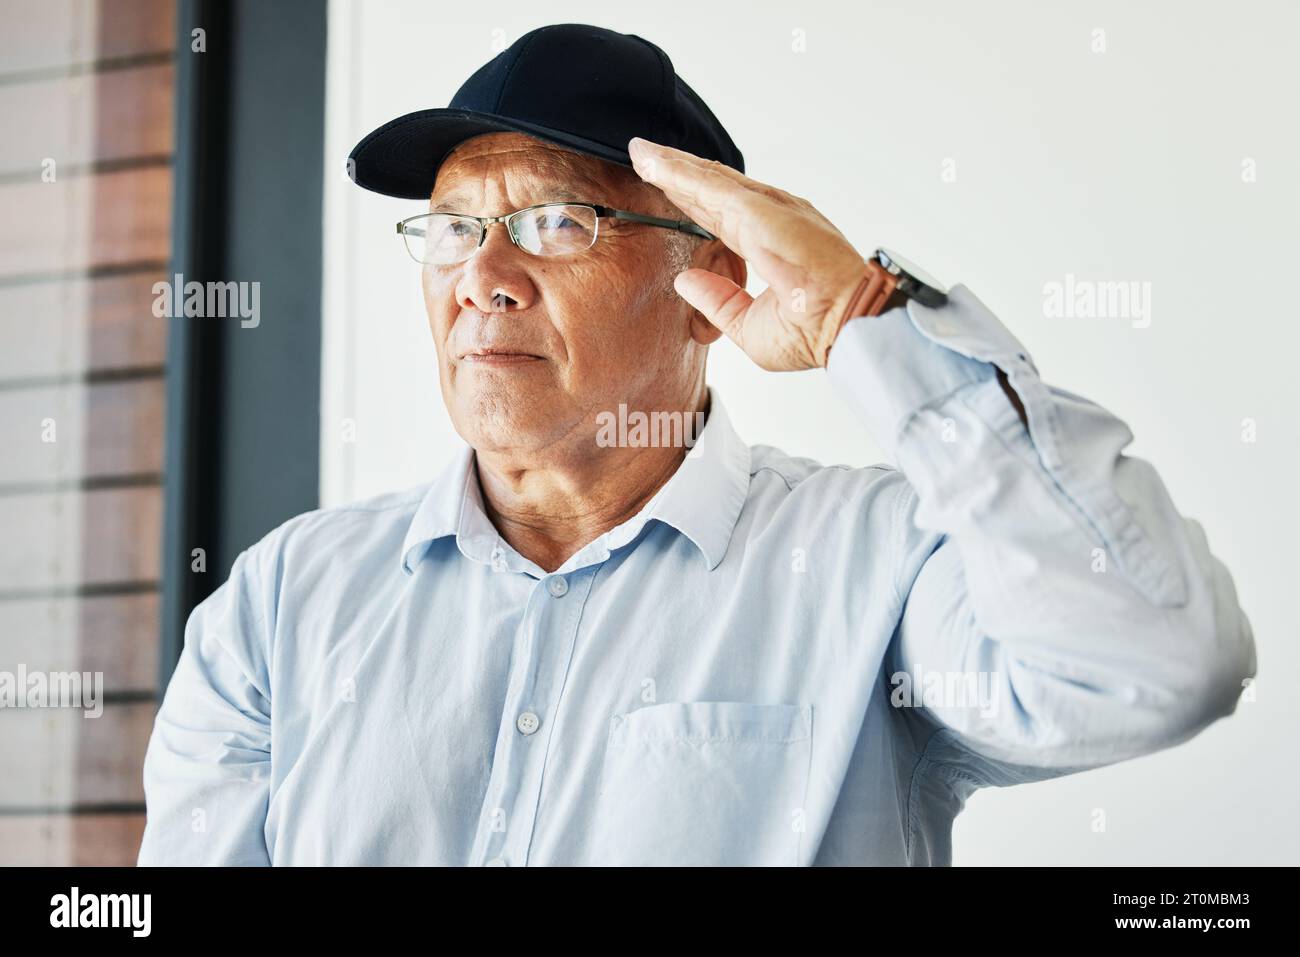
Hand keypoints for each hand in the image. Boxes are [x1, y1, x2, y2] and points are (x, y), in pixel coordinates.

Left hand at [628, 136, 873, 370]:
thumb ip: (717, 300)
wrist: (843, 328)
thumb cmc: (813, 332)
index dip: (690, 202)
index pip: (720, 217)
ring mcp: (767, 210)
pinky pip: (709, 187)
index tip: (663, 189)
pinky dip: (679, 173)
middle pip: (712, 191)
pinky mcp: (759, 210)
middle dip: (677, 174)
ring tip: (642, 154)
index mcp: (770, 244)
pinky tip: (653, 163)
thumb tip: (685, 280)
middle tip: (644, 157)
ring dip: (673, 167)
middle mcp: (770, 219)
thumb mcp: (748, 325)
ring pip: (708, 182)